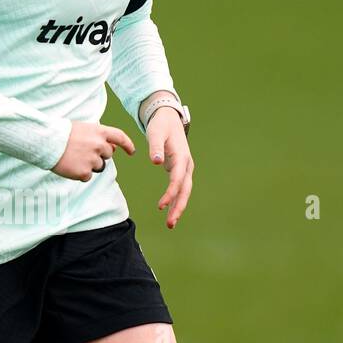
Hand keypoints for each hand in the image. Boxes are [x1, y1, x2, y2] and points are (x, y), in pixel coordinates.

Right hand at [52, 121, 134, 181]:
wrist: (46, 142)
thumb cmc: (62, 133)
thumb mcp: (84, 128)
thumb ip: (99, 136)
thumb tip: (113, 148)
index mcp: (99, 131)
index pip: (120, 137)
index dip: (128, 145)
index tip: (132, 152)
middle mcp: (99, 145)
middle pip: (108, 155)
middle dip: (99, 155)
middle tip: (82, 151)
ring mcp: (93, 159)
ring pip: (98, 167)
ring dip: (89, 165)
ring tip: (73, 157)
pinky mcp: (85, 172)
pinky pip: (87, 176)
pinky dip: (79, 174)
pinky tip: (69, 166)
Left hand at [148, 109, 193, 227]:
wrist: (168, 118)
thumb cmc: (161, 125)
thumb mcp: (156, 133)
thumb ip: (155, 147)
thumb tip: (155, 162)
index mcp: (182, 157)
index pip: (177, 179)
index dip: (170, 193)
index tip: (161, 206)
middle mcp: (186, 165)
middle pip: (185, 190)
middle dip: (178, 207)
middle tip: (170, 224)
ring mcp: (184, 169)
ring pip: (184, 191)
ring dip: (178, 207)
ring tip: (170, 224)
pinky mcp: (179, 171)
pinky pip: (179, 189)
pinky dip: (175, 200)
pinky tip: (169, 211)